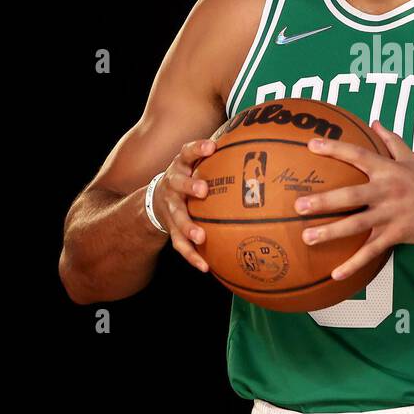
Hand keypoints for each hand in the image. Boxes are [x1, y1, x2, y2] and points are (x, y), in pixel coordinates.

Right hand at [154, 138, 215, 271]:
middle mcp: (172, 185)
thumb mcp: (196, 163)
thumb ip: (220, 157)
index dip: (197, 148)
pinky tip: (205, 267)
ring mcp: (170, 208)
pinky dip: (191, 255)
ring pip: (177, 218)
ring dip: (188, 227)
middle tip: (203, 190)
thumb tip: (257, 147)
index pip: (187, 152)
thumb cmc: (189, 178)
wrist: (157, 200)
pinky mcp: (170, 229)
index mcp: (181, 166)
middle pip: (178, 184)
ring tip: (201, 236)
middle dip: (189, 186)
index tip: (211, 146)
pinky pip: (179, 244)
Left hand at [294, 119, 413, 280]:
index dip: (334, 149)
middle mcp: (388, 190)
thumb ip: (392, 141)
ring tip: (306, 237)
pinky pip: (372, 251)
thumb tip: (375, 122)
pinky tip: (335, 274)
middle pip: (351, 194)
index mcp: (390, 170)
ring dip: (330, 232)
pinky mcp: (399, 235)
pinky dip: (353, 264)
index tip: (311, 145)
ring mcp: (393, 214)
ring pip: (357, 224)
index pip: (358, 155)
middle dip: (324, 200)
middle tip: (299, 204)